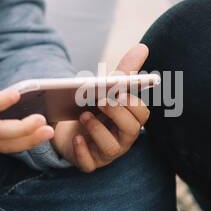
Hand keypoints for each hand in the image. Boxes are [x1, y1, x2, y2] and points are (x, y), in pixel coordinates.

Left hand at [50, 43, 150, 171]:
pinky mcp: (88, 162)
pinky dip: (83, 152)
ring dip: (98, 130)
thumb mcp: (107, 89)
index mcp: (130, 119)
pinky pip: (89, 164)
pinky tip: (76, 138)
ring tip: (84, 115)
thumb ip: (125, 71)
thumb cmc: (95, 108)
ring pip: (111, 148)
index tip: (120, 91)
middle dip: (117, 114)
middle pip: (131, 130)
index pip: (142, 114)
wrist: (67, 129)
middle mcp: (122, 138)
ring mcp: (106, 152)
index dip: (132, 103)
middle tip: (101, 99)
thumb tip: (143, 46)